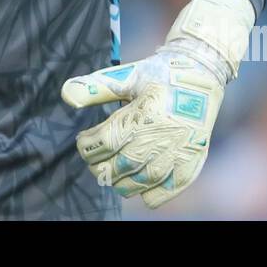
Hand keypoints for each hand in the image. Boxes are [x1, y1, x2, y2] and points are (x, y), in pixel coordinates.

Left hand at [61, 40, 225, 207]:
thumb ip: (95, 87)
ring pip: (143, 180)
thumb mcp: (127, 75)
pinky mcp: (192, 160)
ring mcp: (179, 149)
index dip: (87, 146)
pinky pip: (168, 189)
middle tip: (94, 161)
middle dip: (101, 166)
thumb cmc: (159, 74)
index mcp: (145, 111)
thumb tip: (65, 96)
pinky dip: (150, 194)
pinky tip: (138, 186)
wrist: (202, 73)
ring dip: (121, 183)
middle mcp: (163, 133)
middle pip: (122, 164)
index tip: (81, 140)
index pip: (106, 140)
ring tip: (112, 175)